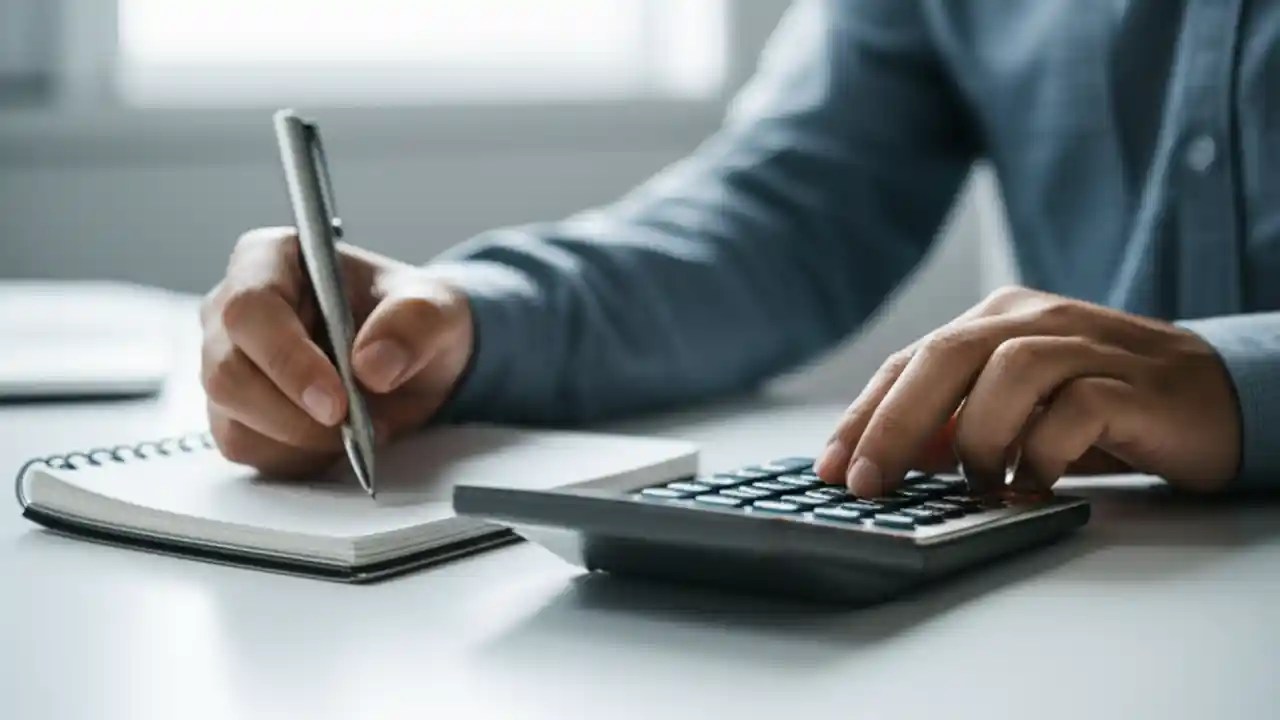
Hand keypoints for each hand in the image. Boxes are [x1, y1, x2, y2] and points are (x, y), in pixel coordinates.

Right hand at [200, 228, 473, 475]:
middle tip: (355, 425)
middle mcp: (233, 310)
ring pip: (232, 418)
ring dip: (301, 438)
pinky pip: (246, 447)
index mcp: (270, 259)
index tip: (336, 401)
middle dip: (294, 413)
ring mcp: (226, 362)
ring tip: (358, 428)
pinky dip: (296, 456)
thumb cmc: (410, 321)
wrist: (414, 364)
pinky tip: (334, 439)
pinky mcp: (233, 412)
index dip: (287, 359)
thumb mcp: (436, 310)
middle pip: (227, 372)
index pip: (250, 308)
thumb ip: (414, 324)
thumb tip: (372, 365)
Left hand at [814, 286, 1240, 496]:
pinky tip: (1034, 481)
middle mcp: (1035, 320)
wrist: (1213, 397)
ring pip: (1010, 370)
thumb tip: (889, 459)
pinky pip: (1077, 408)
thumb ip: (955, 422)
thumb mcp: (1015, 411)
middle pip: (947, 354)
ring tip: (976, 484)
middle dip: (895, 423)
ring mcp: (1087, 345)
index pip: (911, 359)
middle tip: (870, 482)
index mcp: (995, 319)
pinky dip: (1044, 450)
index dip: (865, 414)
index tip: (833, 467)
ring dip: (979, 437)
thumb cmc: (1098, 407)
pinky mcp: (1133, 384)